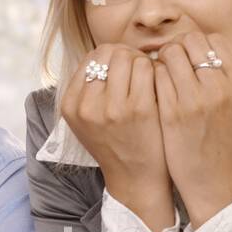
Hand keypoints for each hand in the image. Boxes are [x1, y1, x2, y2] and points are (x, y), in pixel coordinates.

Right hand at [61, 43, 173, 231]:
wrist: (137, 179)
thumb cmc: (117, 144)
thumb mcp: (88, 120)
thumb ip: (89, 89)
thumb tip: (106, 53)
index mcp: (70, 105)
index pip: (90, 58)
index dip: (110, 56)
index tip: (124, 67)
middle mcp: (86, 106)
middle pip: (108, 53)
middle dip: (127, 55)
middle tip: (140, 68)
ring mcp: (111, 107)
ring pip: (127, 57)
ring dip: (142, 62)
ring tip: (150, 77)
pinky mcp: (138, 109)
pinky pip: (147, 68)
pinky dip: (156, 70)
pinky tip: (160, 84)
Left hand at [152, 31, 231, 228]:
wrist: (217, 184)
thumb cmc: (228, 147)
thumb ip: (230, 80)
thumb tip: (209, 53)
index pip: (214, 41)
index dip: (198, 44)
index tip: (189, 55)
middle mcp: (221, 88)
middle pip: (191, 41)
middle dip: (177, 47)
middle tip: (170, 62)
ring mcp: (195, 99)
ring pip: (170, 54)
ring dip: (161, 60)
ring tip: (159, 74)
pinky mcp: (172, 112)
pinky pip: (155, 76)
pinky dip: (151, 76)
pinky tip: (151, 88)